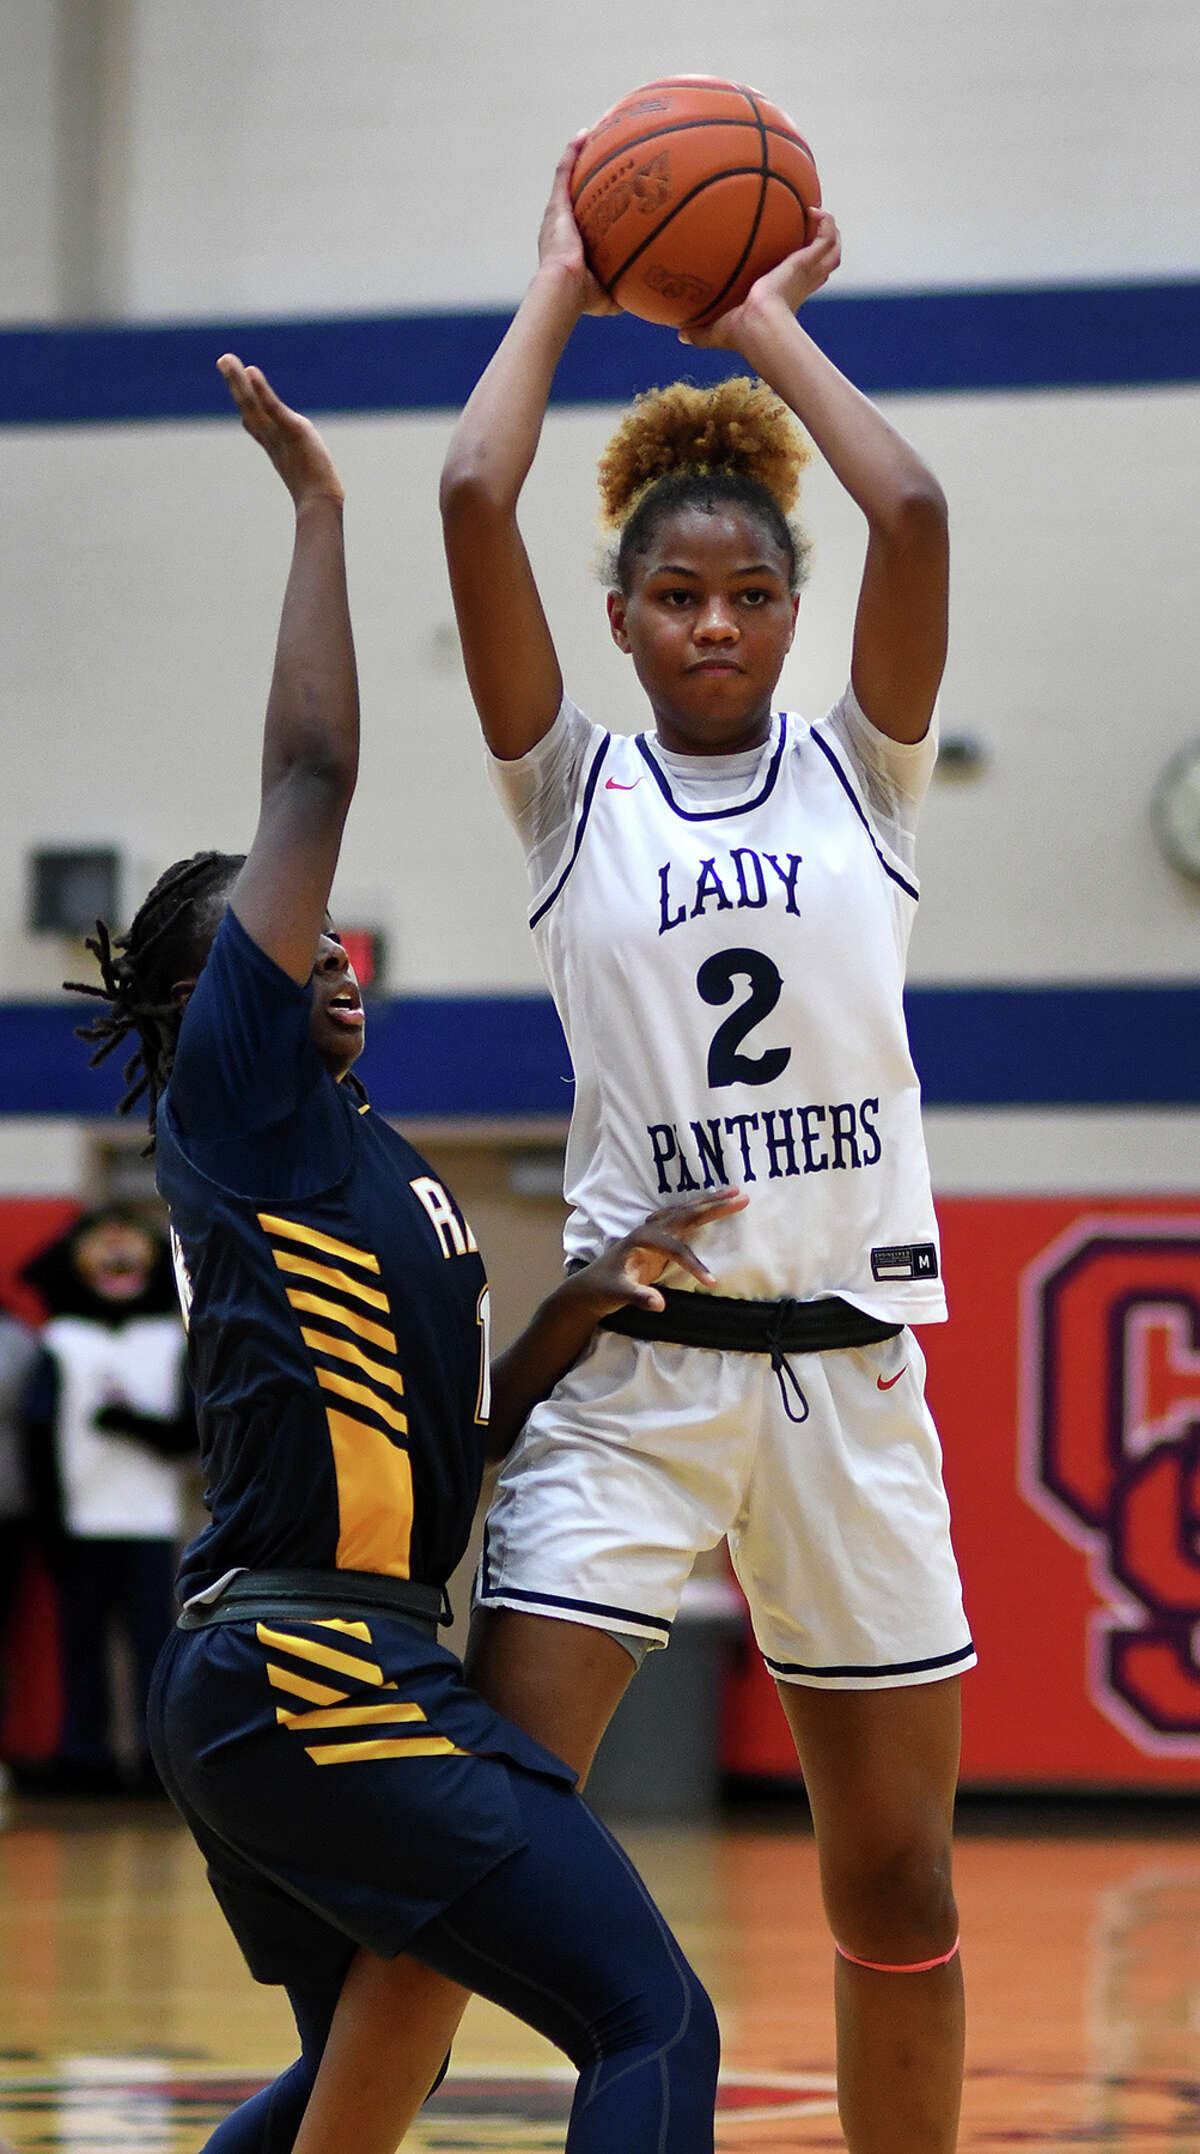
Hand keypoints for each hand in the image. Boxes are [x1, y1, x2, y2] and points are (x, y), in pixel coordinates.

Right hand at [218, 355, 344, 507]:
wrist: (319, 503)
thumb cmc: (315, 495)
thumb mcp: (302, 474)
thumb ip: (298, 468)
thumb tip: (299, 475)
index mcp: (274, 447)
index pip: (256, 423)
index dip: (245, 404)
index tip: (236, 383)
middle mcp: (271, 438)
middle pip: (248, 407)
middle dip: (235, 383)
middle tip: (223, 359)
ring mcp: (278, 433)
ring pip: (253, 404)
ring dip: (238, 381)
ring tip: (226, 359)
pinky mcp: (292, 430)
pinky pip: (273, 408)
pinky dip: (261, 390)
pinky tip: (251, 371)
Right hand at [536, 136, 620, 317]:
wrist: (563, 288)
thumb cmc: (583, 298)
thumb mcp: (609, 295)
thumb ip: (626, 290)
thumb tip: (645, 294)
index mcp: (571, 244)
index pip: (585, 217)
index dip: (596, 202)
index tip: (610, 192)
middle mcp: (562, 224)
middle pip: (577, 190)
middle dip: (588, 172)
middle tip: (605, 154)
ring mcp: (558, 213)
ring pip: (570, 175)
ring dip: (581, 154)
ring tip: (595, 132)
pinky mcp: (556, 206)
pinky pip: (565, 172)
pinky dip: (573, 152)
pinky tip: (585, 134)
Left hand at [573, 1187, 748, 1317]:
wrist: (589, 1287)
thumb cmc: (603, 1290)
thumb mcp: (618, 1295)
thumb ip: (638, 1297)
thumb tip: (659, 1304)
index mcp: (641, 1240)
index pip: (675, 1248)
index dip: (694, 1264)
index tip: (712, 1282)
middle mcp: (648, 1229)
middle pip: (686, 1214)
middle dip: (715, 1206)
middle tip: (742, 1197)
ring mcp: (652, 1230)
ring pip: (686, 1211)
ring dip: (710, 1202)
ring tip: (734, 1192)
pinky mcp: (657, 1236)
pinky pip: (682, 1217)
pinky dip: (699, 1209)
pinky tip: (710, 1202)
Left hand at [680, 207, 841, 350]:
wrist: (758, 327)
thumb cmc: (740, 333)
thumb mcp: (717, 330)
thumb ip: (699, 332)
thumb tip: (678, 335)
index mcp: (785, 296)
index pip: (801, 281)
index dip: (802, 268)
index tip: (794, 256)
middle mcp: (801, 283)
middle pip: (823, 263)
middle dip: (821, 247)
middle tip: (810, 229)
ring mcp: (807, 271)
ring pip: (832, 250)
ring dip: (829, 232)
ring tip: (816, 215)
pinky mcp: (807, 261)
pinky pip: (827, 236)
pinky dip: (826, 223)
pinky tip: (813, 210)